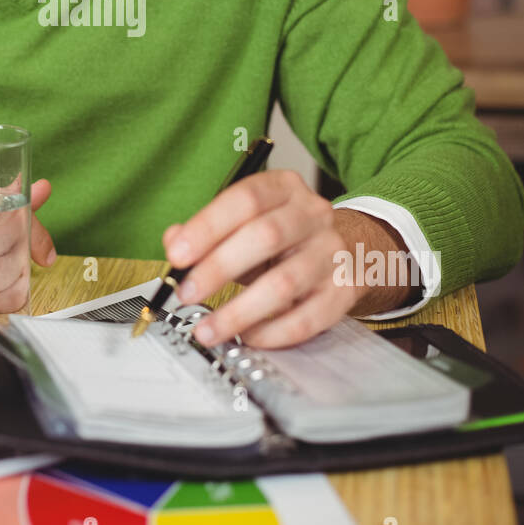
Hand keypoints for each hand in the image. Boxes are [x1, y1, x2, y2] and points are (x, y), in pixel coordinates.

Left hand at [161, 169, 352, 348]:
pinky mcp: (344, 291)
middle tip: (187, 293)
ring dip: (239, 311)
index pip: (246, 199)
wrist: (349, 249)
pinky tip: (248, 336)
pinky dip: (273, 332)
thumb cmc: (285, 238)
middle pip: (266, 236)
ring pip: (285, 283)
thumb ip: (207, 231)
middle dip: (218, 268)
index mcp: (285, 188)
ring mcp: (332, 253)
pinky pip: (307, 318)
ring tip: (209, 329)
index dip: (207, 227)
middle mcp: (313, 215)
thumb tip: (174, 242)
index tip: (177, 255)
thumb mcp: (246, 223)